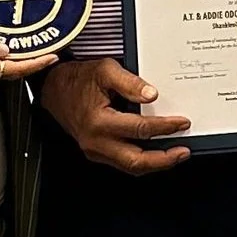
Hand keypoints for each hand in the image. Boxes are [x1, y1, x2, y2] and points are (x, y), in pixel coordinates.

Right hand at [38, 55, 191, 172]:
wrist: (54, 89)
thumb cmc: (78, 79)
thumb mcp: (105, 70)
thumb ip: (130, 82)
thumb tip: (152, 95)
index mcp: (98, 122)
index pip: (140, 129)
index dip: (165, 127)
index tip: (182, 122)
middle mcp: (96, 141)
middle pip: (136, 161)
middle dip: (164, 159)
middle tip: (183, 152)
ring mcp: (95, 150)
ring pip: (130, 166)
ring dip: (155, 163)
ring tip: (174, 155)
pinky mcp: (96, 152)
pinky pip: (123, 162)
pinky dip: (142, 160)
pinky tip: (155, 152)